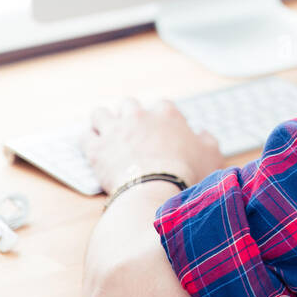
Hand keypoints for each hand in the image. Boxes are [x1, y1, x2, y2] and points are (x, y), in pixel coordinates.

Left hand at [81, 98, 224, 192]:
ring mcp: (115, 130)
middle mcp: (139, 115)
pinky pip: (85, 136)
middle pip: (129, 105)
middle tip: (134, 134)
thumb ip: (207, 141)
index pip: (162, 106)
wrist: (157, 192)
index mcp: (167, 114)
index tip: (163, 135)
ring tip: (108, 136)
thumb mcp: (211, 156)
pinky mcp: (97, 149)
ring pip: (101, 114)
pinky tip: (94, 149)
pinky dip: (88, 141)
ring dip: (104, 122)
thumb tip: (202, 135)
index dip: (162, 120)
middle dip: (131, 117)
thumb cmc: (187, 175)